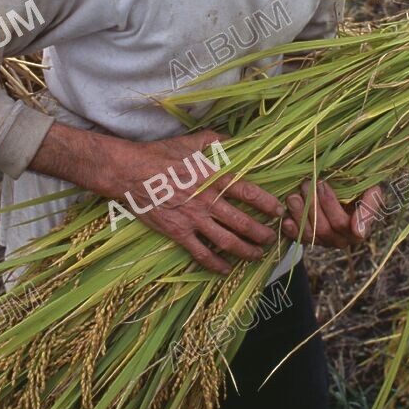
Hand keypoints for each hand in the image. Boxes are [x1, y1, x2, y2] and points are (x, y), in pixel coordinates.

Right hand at [105, 128, 284, 274]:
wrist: (129, 172)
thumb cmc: (160, 154)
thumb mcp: (190, 142)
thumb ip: (214, 141)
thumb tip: (233, 139)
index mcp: (214, 178)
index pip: (249, 193)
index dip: (268, 204)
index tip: (278, 210)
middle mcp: (208, 201)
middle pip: (243, 222)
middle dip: (262, 233)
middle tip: (272, 239)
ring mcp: (193, 219)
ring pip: (227, 241)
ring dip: (246, 250)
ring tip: (257, 255)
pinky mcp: (178, 233)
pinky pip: (201, 253)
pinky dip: (216, 264)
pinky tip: (226, 268)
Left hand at [281, 180, 382, 248]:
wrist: (345, 191)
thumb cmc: (360, 190)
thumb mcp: (371, 192)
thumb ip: (370, 207)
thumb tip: (359, 233)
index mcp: (358, 230)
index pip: (341, 222)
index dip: (330, 204)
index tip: (322, 184)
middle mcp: (341, 240)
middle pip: (323, 228)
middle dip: (312, 204)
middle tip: (306, 183)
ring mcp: (324, 241)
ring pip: (310, 233)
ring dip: (300, 214)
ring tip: (293, 196)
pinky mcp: (310, 239)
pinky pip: (299, 239)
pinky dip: (291, 230)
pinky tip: (285, 220)